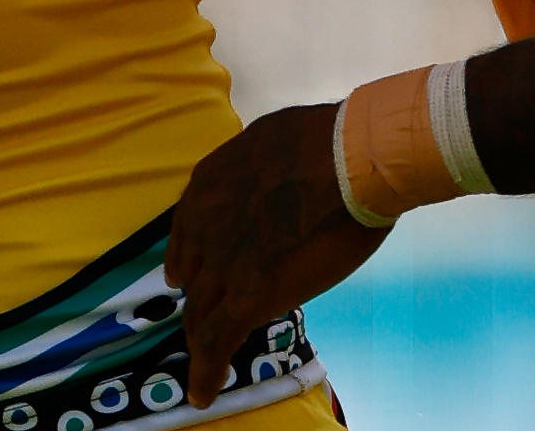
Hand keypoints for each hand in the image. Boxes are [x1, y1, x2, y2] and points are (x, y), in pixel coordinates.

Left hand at [167, 103, 391, 406]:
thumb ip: (257, 173)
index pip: (188, 232)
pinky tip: (203, 392)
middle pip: (192, 276)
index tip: (189, 274)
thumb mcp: (268, 143)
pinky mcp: (244, 298)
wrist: (347, 160)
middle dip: (198, 298)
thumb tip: (271, 182)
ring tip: (203, 362)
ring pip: (200, 313)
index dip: (191, 258)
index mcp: (208, 185)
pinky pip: (214, 344)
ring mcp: (221, 263)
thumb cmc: (326, 143)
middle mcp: (202, 224)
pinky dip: (205, 373)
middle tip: (206, 317)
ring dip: (201, 338)